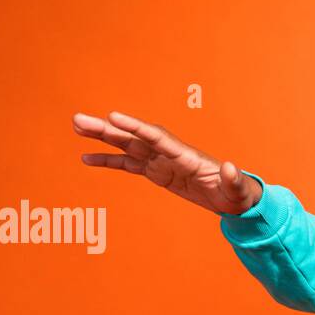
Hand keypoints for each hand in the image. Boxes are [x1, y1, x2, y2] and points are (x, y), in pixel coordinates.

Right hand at [72, 110, 260, 215]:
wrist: (233, 197)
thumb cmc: (236, 192)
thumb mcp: (237, 189)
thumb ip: (234, 179)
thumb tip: (232, 168)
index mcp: (186, 155)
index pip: (157, 137)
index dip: (135, 127)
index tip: (114, 117)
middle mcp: (169, 152)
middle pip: (134, 137)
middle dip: (108, 129)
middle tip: (79, 119)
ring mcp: (160, 160)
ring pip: (125, 146)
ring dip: (101, 137)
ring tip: (76, 127)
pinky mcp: (155, 171)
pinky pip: (127, 164)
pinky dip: (108, 161)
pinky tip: (86, 158)